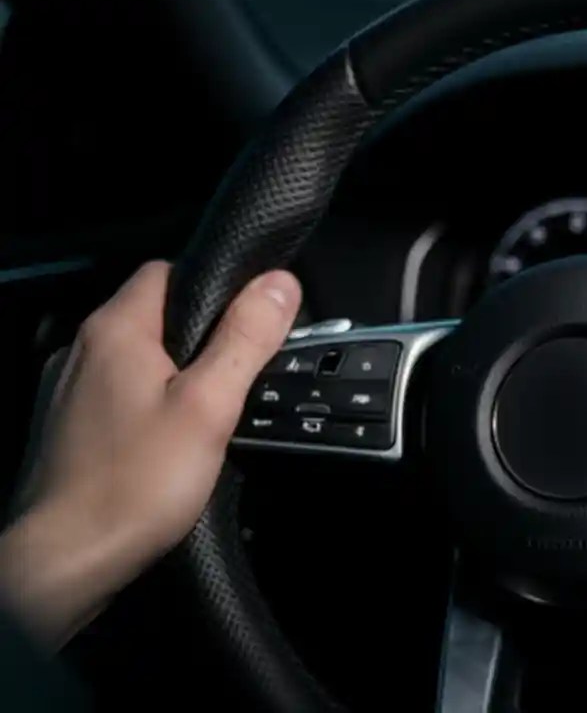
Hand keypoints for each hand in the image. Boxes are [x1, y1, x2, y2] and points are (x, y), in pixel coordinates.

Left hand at [0, 261, 299, 645]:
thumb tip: (279, 282)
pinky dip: (143, 407)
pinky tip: (163, 446)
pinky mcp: (62, 428)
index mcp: (114, 329)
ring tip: (203, 417)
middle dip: (197, 339)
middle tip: (233, 381)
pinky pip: (113, 395)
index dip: (214, 289)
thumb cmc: (138, 483)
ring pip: (132, 358)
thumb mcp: (210, 407)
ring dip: (169, 375)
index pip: (167, 271)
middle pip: (151, 316)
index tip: (246, 326)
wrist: (63, 561)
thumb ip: (245, 339)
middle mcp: (80, 349)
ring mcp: (64, 390)